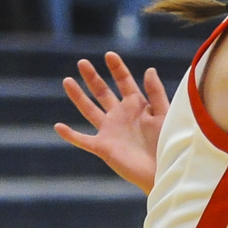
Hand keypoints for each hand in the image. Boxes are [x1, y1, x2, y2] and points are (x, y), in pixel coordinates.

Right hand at [55, 52, 168, 191]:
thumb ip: (156, 94)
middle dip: (93, 77)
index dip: (117, 68)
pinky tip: (58, 126)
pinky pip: (83, 140)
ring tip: (67, 80)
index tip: (109, 55)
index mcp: (137, 106)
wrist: (164, 172)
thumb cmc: (169, 144)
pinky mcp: (103, 147)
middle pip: (102, 92)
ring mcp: (110, 131)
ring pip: (89, 110)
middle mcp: (120, 116)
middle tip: (82, 62)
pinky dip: (70, 135)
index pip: (124, 82)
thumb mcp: (164, 115)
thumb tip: (149, 70)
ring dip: (78, 96)